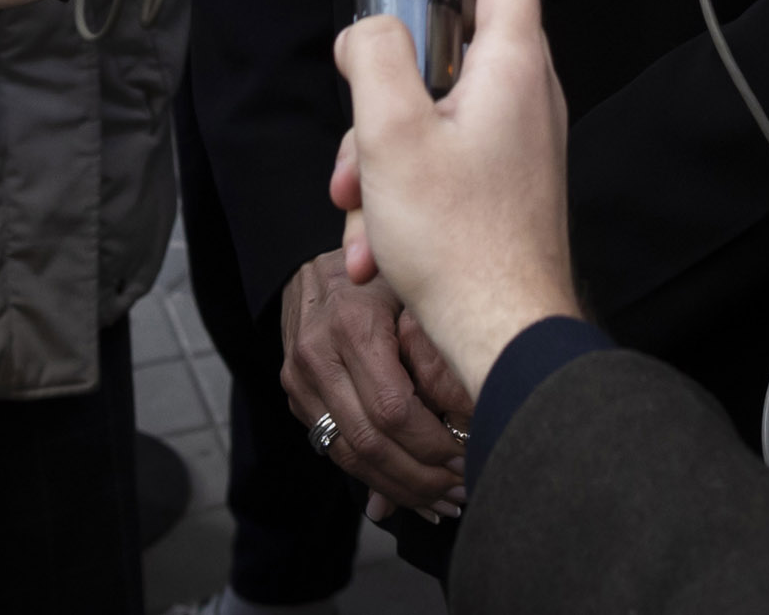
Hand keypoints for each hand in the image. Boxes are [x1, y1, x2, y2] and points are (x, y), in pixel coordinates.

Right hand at [281, 245, 473, 516]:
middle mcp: (318, 356)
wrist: (317, 267)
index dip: (433, 443)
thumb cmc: (383, 276)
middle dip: (420, 477)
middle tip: (461, 491)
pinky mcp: (296, 399)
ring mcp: (300, 381)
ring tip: (442, 501)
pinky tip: (409, 492)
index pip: (393, 409)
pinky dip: (375, 479)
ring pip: (350, 457)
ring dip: (400, 489)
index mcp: (353, 325)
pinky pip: (336, 452)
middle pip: (370, 442)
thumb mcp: (416, 293)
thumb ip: (438, 347)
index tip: (469, 456)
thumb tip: (472, 410)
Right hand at [332, 0, 576, 401]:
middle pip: (448, 59)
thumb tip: (367, 33)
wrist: (503, 335)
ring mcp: (520, 148)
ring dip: (383, 161)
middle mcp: (527, 101)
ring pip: (435, 123)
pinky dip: (404, 199)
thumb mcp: (391, 132)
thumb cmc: (460, 241)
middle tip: (357, 136)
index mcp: (512, 68)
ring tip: (360, 214)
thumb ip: (374, 58)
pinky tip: (377, 250)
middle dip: (384, 97)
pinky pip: (444, 170)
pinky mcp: (507, 190)